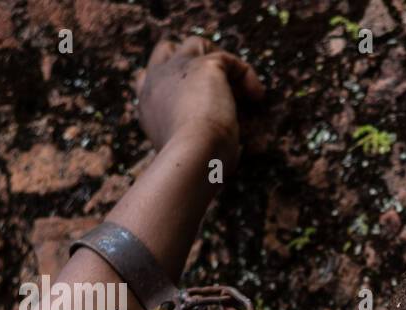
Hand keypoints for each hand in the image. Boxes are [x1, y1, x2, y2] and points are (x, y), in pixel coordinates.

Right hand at [137, 36, 264, 167]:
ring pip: (197, 44)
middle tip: (221, 88)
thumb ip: (199, 142)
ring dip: (220, 63)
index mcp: (148, 107)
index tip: (198, 102)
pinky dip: (247, 75)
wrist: (191, 158)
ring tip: (242, 92)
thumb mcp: (191, 155)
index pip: (148, 79)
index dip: (174, 84)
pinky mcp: (204, 66)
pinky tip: (257, 97)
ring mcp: (177, 69)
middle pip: (167, 50)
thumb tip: (227, 149)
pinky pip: (231, 61)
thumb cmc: (193, 167)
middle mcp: (156, 83)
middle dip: (193, 62)